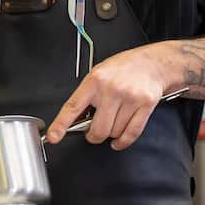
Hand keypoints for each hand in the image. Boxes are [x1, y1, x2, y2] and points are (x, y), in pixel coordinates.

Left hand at [45, 45, 170, 150]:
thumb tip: (75, 120)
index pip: (73, 106)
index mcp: (95, 80)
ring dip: (111, 134)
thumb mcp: (98, 74)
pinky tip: (119, 140)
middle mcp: (111, 89)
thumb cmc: (123, 68)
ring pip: (114, 132)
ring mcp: (130, 98)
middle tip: (94, 131)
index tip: (53, 137)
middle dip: (94, 135)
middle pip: (98, 129)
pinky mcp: (145, 105)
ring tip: (112, 120)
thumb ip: (87, 95)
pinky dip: (123, 142)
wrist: (151, 63)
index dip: (61, 124)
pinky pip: (131, 133)